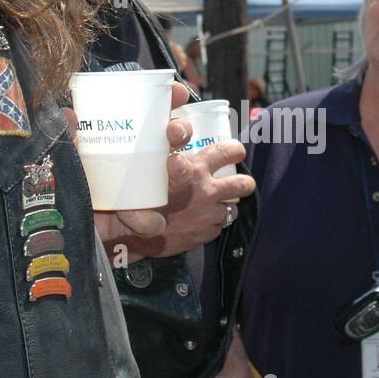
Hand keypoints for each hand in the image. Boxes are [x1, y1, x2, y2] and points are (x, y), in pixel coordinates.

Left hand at [63, 83, 194, 255]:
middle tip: (174, 131)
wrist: (58, 225)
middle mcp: (143, 162)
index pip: (155, 114)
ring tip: (174, 164)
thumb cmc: (65, 183)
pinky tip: (129, 212)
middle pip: (175, 141)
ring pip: (178, 181)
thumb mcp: (64, 155)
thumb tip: (68, 115)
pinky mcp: (140, 222)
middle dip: (181, 130)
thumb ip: (65, 138)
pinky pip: (154, 223)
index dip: (171, 100)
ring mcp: (146, 192)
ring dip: (183, 170)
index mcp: (129, 139)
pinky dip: (145, 218)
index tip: (176, 92)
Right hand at [124, 139, 255, 258]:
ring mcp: (208, 215)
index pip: (222, 153)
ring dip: (227, 204)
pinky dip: (212, 222)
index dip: (232, 150)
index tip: (236, 151)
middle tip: (243, 181)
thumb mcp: (151, 169)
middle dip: (244, 182)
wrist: (133, 235)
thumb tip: (177, 142)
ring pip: (232, 207)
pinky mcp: (206, 234)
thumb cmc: (140, 196)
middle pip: (240, 184)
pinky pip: (218, 225)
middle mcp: (205, 191)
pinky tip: (201, 218)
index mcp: (193, 169)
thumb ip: (166, 152)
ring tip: (220, 202)